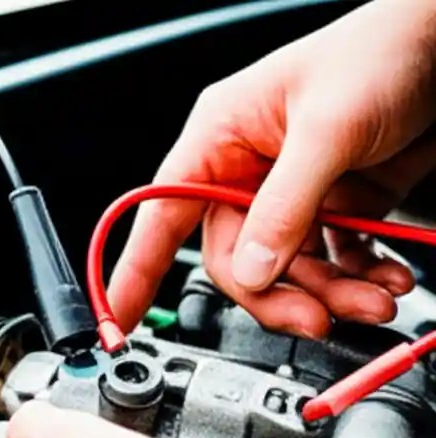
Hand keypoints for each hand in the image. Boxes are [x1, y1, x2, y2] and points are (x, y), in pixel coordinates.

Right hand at [109, 0, 435, 338]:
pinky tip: (385, 278)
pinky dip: (360, 277)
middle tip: (316, 318)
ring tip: (374, 298)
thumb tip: (251, 270)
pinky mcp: (341, 203)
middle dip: (279, 294)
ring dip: (331, 293)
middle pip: (238, 259)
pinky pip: (336, 259)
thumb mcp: (328, 129)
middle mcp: (251, 168)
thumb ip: (286, 206)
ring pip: (290, 268)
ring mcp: (297, 191)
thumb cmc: (381, 51)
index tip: (120, 318)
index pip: (162, 213)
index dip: (136, 269)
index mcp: (222, 137)